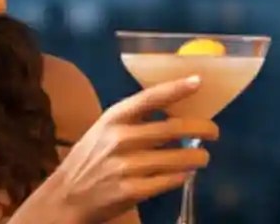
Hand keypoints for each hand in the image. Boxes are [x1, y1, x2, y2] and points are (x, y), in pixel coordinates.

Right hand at [55, 76, 217, 221]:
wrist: (65, 198)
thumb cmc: (90, 159)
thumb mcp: (104, 130)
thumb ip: (134, 121)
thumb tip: (176, 111)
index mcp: (113, 118)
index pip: (150, 98)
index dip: (176, 88)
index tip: (198, 81)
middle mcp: (120, 138)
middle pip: (172, 128)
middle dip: (201, 128)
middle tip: (214, 131)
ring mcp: (126, 166)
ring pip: (176, 157)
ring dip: (196, 157)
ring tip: (202, 157)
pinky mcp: (131, 190)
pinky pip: (168, 180)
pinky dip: (181, 176)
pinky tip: (185, 174)